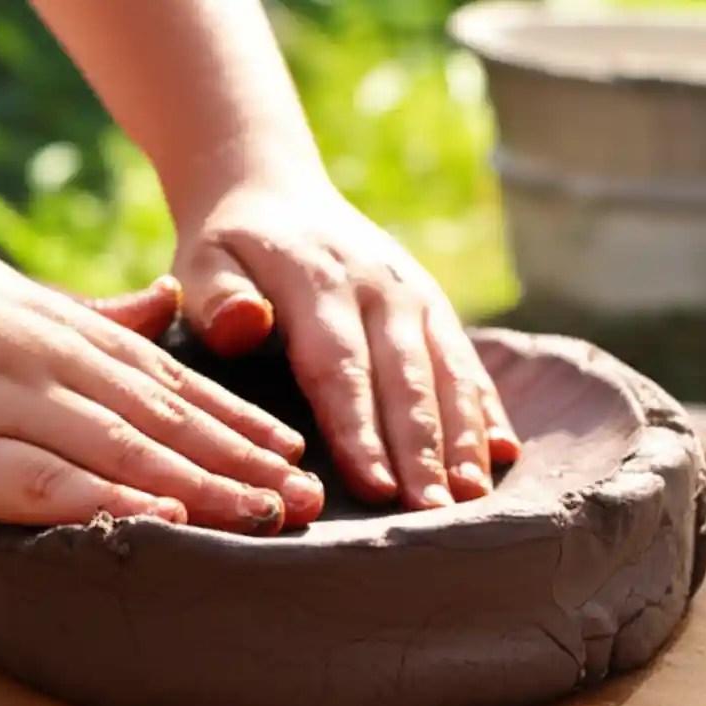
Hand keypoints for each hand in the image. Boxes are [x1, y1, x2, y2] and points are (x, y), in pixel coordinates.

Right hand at [0, 236, 323, 534]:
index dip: (232, 416)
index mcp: (56, 323)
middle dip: (241, 459)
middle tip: (308, 495)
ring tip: (265, 516)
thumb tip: (157, 305)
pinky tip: (160, 519)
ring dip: (200, 485)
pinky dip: (107, 499)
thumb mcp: (0, 286)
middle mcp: (43, 359)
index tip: (286, 448)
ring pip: (121, 448)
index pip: (165, 377)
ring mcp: (0, 403)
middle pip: (163, 417)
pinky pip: (43, 481)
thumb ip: (84, 310)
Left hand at [172, 181, 520, 509]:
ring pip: (447, 370)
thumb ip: (218, 296)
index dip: (359, 428)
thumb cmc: (229, 250)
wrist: (273, 192)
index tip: (373, 486)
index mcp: (317, 281)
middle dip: (422, 448)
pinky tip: (502, 453)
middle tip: (435, 513)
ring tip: (472, 496)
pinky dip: (485, 406)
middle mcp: (378, 285)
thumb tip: (246, 322)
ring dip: (463, 435)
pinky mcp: (434, 304)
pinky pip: (466, 359)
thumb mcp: (203, 263)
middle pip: (405, 376)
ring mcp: (415, 293)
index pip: (340, 365)